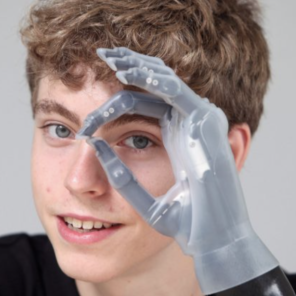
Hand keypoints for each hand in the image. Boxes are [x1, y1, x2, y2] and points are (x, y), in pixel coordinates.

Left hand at [77, 47, 277, 294]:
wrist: (212, 242)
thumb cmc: (183, 223)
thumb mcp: (139, 198)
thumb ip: (120, 174)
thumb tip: (92, 147)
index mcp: (172, 137)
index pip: (140, 102)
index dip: (111, 100)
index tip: (83, 117)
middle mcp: (187, 124)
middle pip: (152, 83)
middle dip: (125, 65)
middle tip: (100, 53)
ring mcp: (200, 121)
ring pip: (164, 81)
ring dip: (136, 65)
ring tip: (110, 56)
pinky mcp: (207, 125)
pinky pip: (178, 93)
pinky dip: (155, 79)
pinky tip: (130, 72)